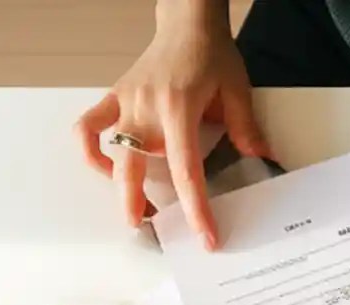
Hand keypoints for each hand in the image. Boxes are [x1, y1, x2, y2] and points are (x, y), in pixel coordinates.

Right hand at [74, 3, 268, 248]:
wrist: (187, 23)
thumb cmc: (211, 54)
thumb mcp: (237, 90)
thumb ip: (245, 127)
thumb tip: (260, 158)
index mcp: (178, 109)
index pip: (186, 170)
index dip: (195, 208)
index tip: (205, 236)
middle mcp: (146, 108)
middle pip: (133, 168)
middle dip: (140, 205)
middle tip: (155, 231)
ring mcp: (126, 102)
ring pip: (108, 151)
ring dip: (116, 184)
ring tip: (135, 207)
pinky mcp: (116, 97)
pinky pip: (88, 126)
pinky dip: (91, 150)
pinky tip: (107, 166)